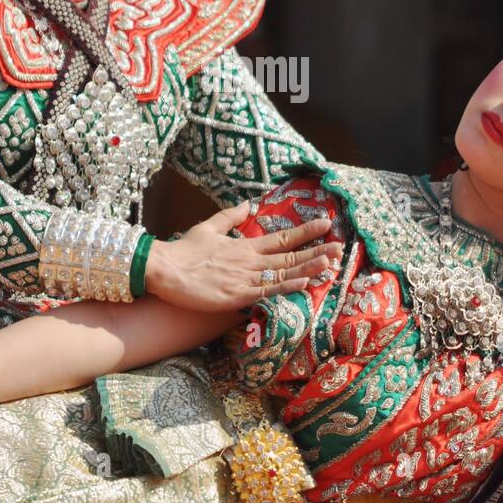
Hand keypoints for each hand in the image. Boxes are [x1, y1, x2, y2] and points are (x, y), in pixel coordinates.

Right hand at [145, 201, 343, 311]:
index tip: (325, 223)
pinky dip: (287, 288)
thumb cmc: (184, 251)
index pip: (282, 237)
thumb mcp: (208, 228)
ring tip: (330, 264)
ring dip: (308, 269)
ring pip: (283, 274)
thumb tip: (249, 205)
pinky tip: (304, 284)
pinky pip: (267, 292)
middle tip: (339, 246)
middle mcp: (249, 261)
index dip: (305, 231)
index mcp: (244, 246)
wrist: (164, 269)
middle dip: (316, 251)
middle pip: (289, 256)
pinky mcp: (235, 297)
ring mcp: (244, 279)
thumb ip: (231, 217)